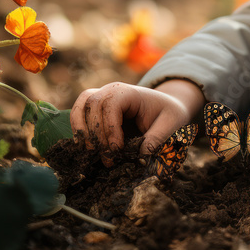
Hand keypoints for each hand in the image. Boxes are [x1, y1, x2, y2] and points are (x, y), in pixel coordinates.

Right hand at [70, 79, 204, 161]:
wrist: (166, 107)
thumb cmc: (169, 113)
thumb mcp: (171, 124)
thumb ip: (157, 138)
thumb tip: (140, 156)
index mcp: (130, 92)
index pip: (111, 104)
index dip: (109, 128)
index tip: (117, 150)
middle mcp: (111, 91)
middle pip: (92, 105)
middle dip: (96, 133)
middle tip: (108, 158)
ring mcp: (101, 98)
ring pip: (80, 107)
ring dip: (82, 131)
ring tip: (92, 154)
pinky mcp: (96, 110)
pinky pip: (79, 115)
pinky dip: (79, 132)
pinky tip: (88, 149)